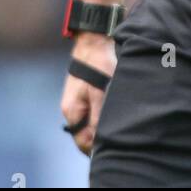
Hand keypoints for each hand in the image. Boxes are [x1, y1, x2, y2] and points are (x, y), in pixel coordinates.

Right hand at [60, 33, 116, 155]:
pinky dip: (101, 114)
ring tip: (118, 122)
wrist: (94, 42)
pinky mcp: (84, 95)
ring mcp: (77, 102)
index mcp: (72, 112)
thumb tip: (100, 139)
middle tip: (118, 135)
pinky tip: (113, 111)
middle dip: (100, 137)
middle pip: (86, 134)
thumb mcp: (101, 92)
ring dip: (102, 125)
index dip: (97, 148)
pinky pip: (92, 112)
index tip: (113, 145)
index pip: (82, 142)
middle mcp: (72, 110)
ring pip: (90, 123)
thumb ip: (98, 117)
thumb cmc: (98, 65)